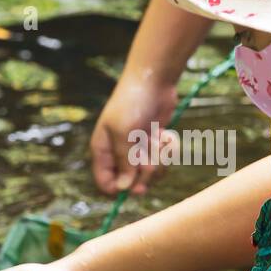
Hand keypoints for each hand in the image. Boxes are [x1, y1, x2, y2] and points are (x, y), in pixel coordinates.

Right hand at [89, 72, 177, 195]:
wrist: (153, 81)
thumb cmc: (132, 103)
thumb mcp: (125, 132)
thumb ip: (125, 161)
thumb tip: (124, 189)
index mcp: (104, 151)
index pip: (106, 182)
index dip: (120, 189)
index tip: (136, 186)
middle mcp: (120, 153)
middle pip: (132, 182)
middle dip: (145, 171)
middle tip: (148, 155)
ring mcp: (139, 149)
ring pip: (151, 172)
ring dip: (158, 157)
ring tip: (156, 137)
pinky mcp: (155, 144)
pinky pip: (164, 160)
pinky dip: (167, 148)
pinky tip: (164, 133)